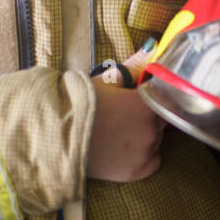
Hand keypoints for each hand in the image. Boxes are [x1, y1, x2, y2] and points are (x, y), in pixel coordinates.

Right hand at [85, 47, 164, 181]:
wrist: (55, 136)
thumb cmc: (78, 103)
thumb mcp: (105, 81)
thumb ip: (132, 67)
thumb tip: (151, 46)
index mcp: (146, 102)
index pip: (164, 98)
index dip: (152, 98)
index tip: (138, 100)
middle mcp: (152, 128)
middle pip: (161, 120)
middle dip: (148, 117)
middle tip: (125, 117)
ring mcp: (145, 152)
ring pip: (156, 141)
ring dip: (145, 136)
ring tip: (119, 134)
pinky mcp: (136, 172)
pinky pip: (152, 161)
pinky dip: (143, 156)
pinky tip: (124, 150)